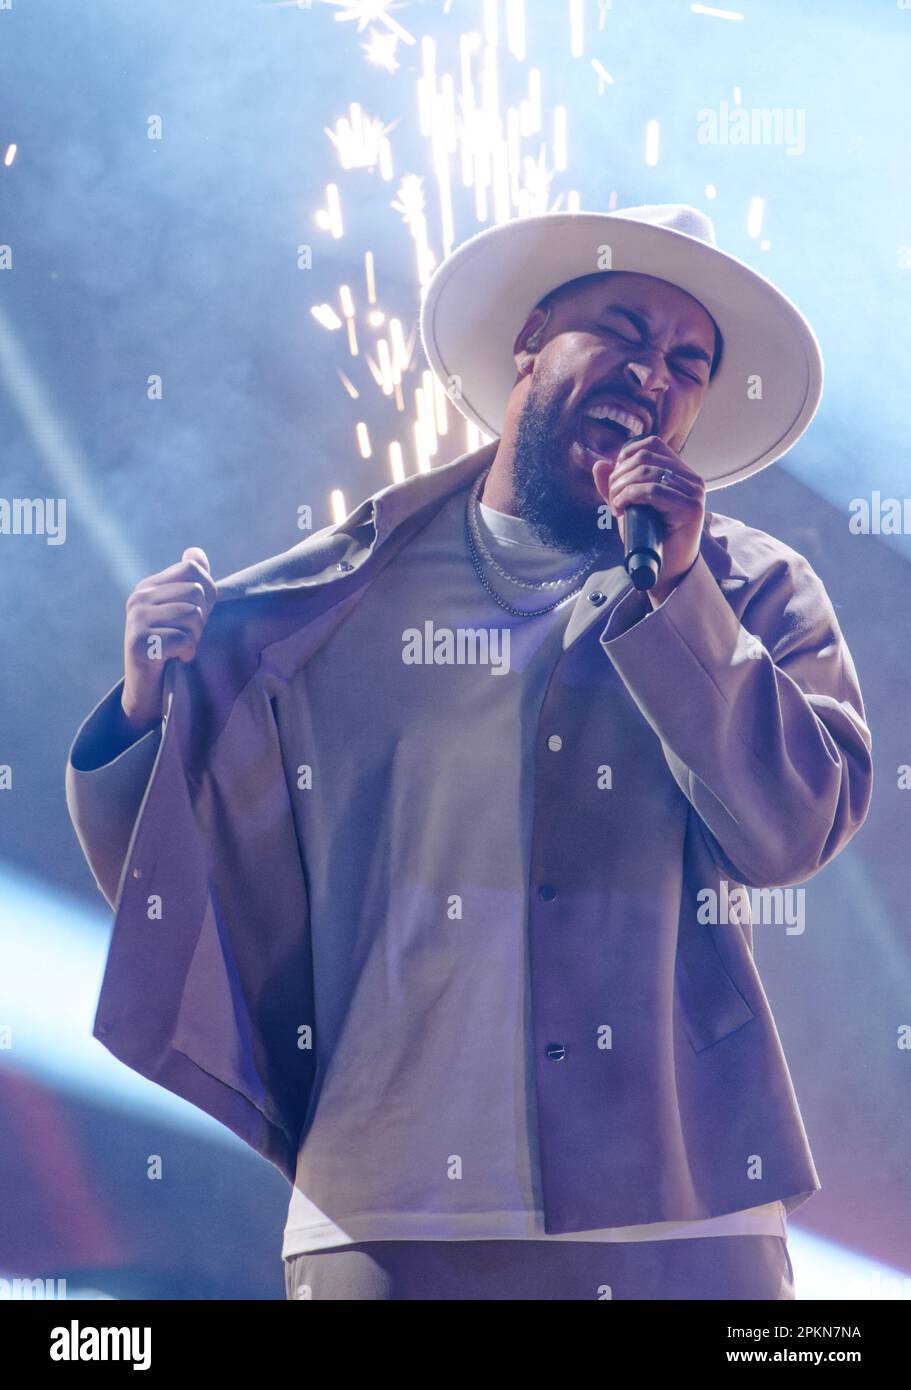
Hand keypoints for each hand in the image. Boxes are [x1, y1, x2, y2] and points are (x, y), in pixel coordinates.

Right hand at [121, 546, 216, 730]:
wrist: (148, 692)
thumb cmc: (170, 650)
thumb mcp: (181, 613)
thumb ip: (190, 583)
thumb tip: (195, 551)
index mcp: (148, 587)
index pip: (193, 570)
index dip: (207, 594)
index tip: (197, 616)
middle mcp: (138, 598)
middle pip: (196, 593)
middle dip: (202, 620)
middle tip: (186, 637)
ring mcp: (136, 620)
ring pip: (193, 616)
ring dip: (195, 638)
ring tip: (179, 648)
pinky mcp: (139, 644)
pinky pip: (184, 640)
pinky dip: (187, 653)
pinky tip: (174, 660)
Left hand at [592, 436, 705, 603]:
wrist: (663, 569)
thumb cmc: (648, 538)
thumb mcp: (626, 506)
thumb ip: (613, 485)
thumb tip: (600, 463)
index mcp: (679, 472)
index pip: (651, 444)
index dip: (625, 456)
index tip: (615, 481)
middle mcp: (690, 478)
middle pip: (645, 457)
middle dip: (619, 475)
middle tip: (612, 499)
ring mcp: (694, 492)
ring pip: (646, 472)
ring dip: (621, 488)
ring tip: (616, 506)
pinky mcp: (691, 508)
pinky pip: (652, 490)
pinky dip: (629, 497)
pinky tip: (621, 510)